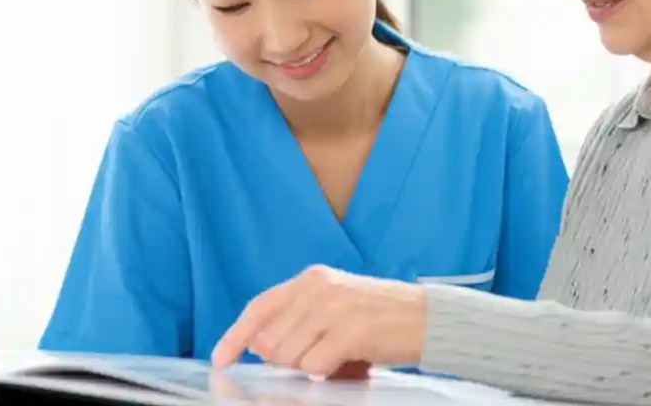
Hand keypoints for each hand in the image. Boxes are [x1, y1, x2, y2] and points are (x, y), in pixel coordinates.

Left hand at [210, 265, 426, 375]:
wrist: (429, 319)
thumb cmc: (381, 319)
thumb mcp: (335, 309)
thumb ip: (296, 321)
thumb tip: (258, 344)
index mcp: (311, 279)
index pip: (259, 307)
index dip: (235, 335)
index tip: (221, 358)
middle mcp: (318, 288)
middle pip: (270, 339)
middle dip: (284, 359)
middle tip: (317, 358)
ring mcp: (333, 308)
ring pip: (288, 354)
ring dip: (308, 366)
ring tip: (337, 356)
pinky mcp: (351, 330)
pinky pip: (315, 365)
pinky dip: (327, 372)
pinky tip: (349, 361)